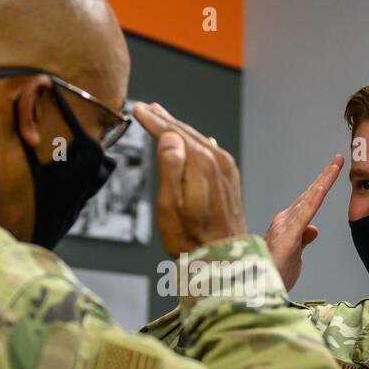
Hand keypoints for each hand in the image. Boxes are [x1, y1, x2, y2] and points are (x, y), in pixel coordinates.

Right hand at [132, 102, 246, 256]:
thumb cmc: (191, 239)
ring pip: (198, 139)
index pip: (173, 133)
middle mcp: (218, 161)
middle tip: (146, 108)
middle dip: (165, 119)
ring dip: (178, 127)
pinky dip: (193, 140)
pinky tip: (187, 139)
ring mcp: (227, 169)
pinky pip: (208, 149)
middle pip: (186, 132)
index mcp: (202, 164)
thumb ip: (170, 170)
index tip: (139, 109)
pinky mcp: (230, 178)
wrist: (224, 260)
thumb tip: (170, 139)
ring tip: (161, 117)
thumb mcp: (170, 207)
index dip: (154, 121)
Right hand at [264, 154, 343, 289]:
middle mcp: (284, 221)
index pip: (308, 201)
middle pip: (309, 194)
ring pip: (308, 200)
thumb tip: (314, 229)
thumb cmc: (274, 275)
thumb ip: (303, 240)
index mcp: (287, 224)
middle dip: (325, 175)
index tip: (334, 169)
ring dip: (322, 182)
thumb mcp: (295, 256)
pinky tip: (322, 188)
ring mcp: (285, 227)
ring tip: (335, 166)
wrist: (258, 291)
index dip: (322, 184)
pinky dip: (313, 201)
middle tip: (338, 159)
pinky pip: (303, 216)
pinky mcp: (287, 237)